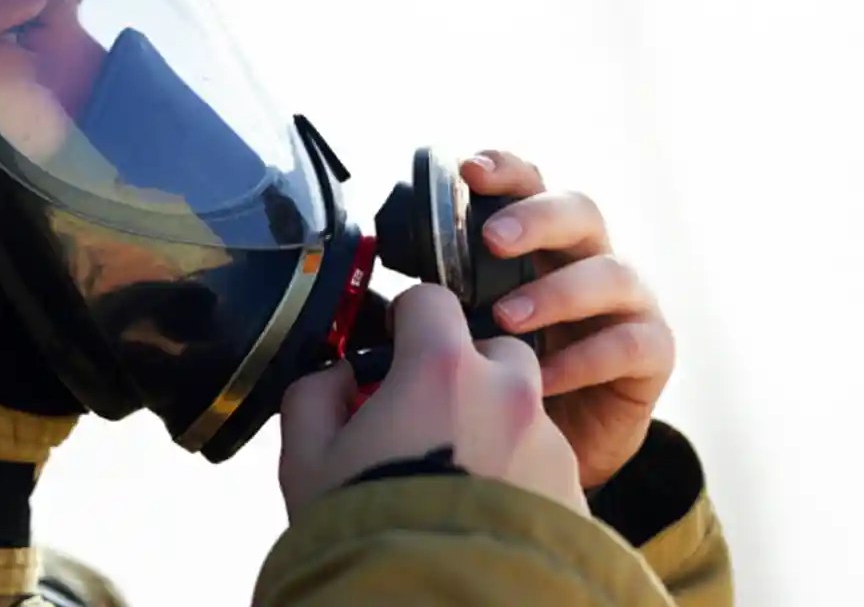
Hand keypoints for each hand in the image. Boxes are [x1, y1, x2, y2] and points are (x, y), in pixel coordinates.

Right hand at [278, 284, 587, 518]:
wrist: (432, 603)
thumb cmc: (364, 530)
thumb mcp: (305, 457)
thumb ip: (315, 394)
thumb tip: (335, 377)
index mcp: (441, 369)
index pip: (431, 300)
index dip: (405, 319)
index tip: (393, 346)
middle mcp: (507, 394)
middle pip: (495, 350)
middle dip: (464, 371)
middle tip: (427, 415)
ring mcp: (548, 445)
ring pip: (524, 410)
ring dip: (493, 425)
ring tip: (454, 476)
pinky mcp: (571, 494)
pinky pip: (542, 465)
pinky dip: (517, 476)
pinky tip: (479, 512)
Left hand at [460, 150, 674, 488]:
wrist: (546, 453)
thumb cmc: (501, 378)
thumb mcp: (468, 333)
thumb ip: (445, 303)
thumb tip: (394, 299)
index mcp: (541, 244)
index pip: (530, 187)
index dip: (505, 171)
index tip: (468, 171)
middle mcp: (587, 260)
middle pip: (579, 211)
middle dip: (535, 218)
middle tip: (490, 241)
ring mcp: (627, 303)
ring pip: (611, 273)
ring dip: (556, 292)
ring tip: (506, 318)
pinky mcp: (651, 353)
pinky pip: (630, 344)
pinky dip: (583, 360)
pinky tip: (541, 379)